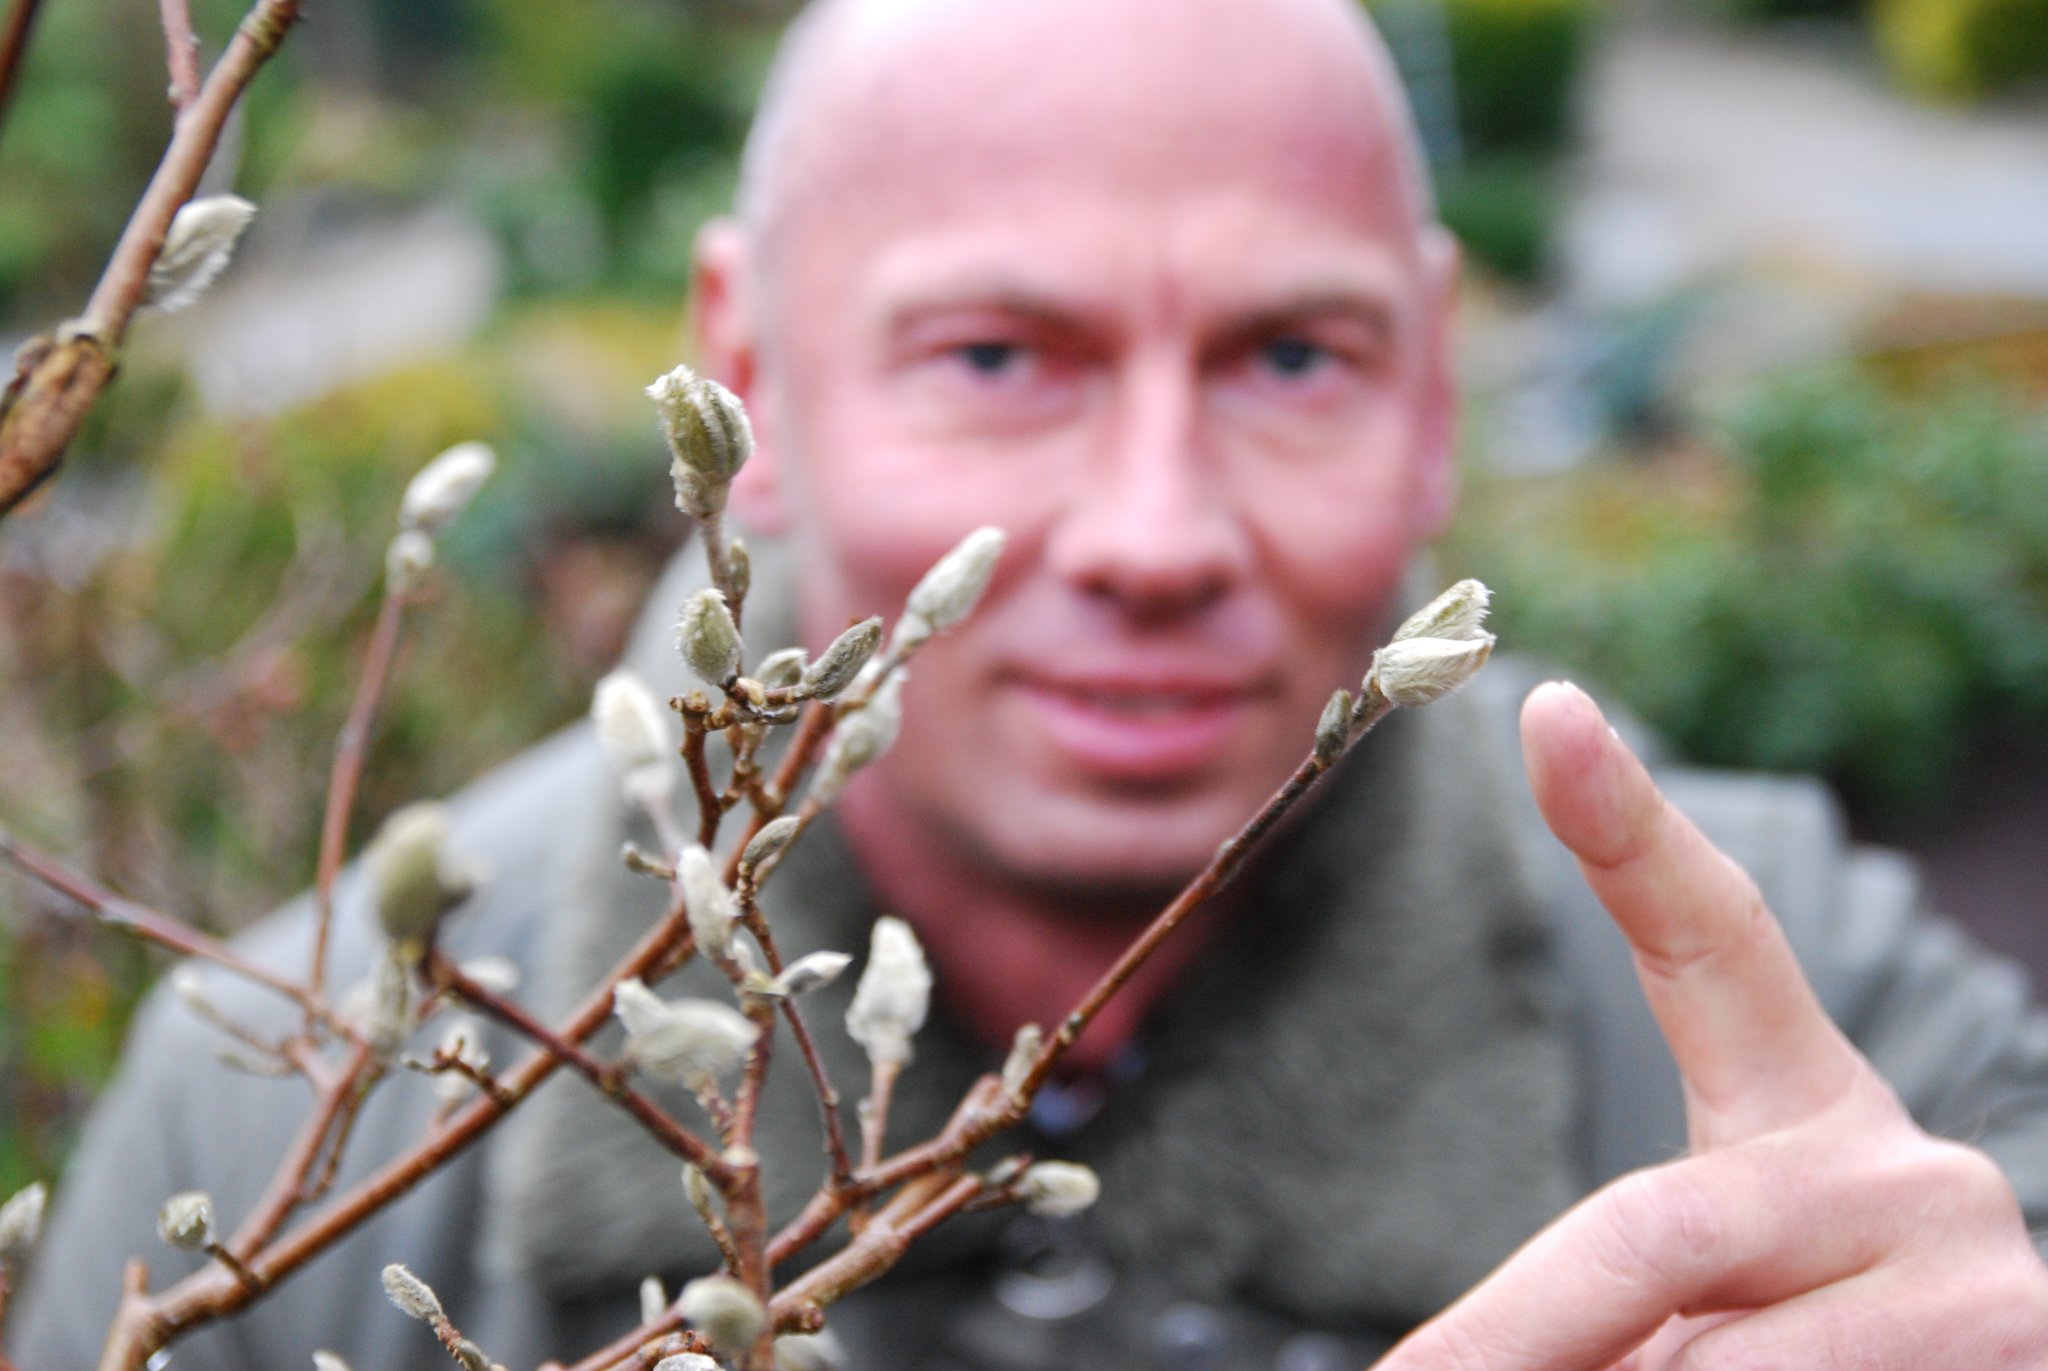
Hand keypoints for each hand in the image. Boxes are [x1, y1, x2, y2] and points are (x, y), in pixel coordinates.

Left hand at [1375, 681, 2047, 1369]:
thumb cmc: (1803, 1353)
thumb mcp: (1700, 1301)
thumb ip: (1609, 1281)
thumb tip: (1441, 1358)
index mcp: (1802, 1110)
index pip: (1709, 941)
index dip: (1624, 827)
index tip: (1546, 710)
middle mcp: (1902, 1168)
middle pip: (1654, 1229)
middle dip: (1510, 1334)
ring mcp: (1973, 1274)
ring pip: (1709, 1366)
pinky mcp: (2008, 1358)